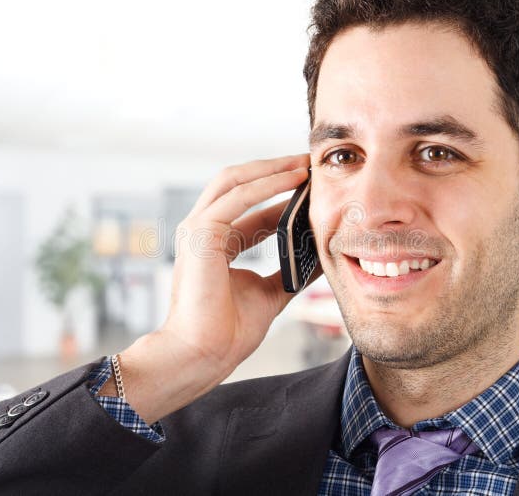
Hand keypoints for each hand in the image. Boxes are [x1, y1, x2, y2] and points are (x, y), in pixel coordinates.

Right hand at [110, 154, 319, 423]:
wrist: (203, 355)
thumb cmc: (228, 331)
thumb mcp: (270, 293)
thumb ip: (290, 271)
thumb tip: (320, 257)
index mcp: (215, 242)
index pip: (250, 206)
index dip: (281, 193)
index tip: (312, 185)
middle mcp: (203, 229)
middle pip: (239, 183)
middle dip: (275, 170)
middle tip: (309, 163)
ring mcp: (198, 228)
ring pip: (235, 181)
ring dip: (272, 170)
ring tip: (304, 165)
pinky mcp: (200, 233)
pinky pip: (237, 197)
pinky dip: (266, 185)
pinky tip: (292, 180)